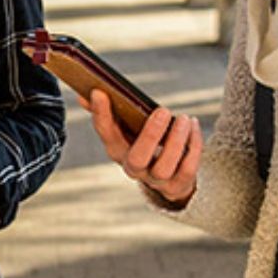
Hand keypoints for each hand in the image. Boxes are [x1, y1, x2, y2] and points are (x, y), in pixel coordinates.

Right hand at [89, 92, 201, 207]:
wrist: (168, 178)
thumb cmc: (144, 144)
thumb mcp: (126, 130)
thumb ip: (108, 113)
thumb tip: (85, 95)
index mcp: (117, 150)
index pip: (106, 134)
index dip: (101, 115)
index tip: (100, 92)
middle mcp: (134, 168)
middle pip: (137, 158)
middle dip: (150, 134)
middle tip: (163, 110)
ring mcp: (156, 180)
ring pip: (165, 166)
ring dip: (176, 141)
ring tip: (184, 118)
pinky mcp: (177, 184)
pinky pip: (187, 168)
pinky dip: (193, 146)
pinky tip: (193, 125)